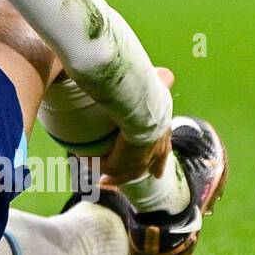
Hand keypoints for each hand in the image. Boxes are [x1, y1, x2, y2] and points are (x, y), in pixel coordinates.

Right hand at [98, 67, 174, 185]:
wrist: (142, 112)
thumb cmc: (149, 95)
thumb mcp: (158, 88)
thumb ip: (160, 81)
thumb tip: (166, 73)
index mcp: (162, 132)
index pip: (162, 151)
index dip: (159, 162)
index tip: (156, 174)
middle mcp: (153, 149)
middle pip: (145, 167)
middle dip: (133, 176)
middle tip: (122, 182)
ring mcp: (140, 159)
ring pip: (127, 172)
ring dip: (114, 176)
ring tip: (102, 181)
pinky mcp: (124, 162)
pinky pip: (109, 166)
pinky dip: (99, 166)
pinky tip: (88, 163)